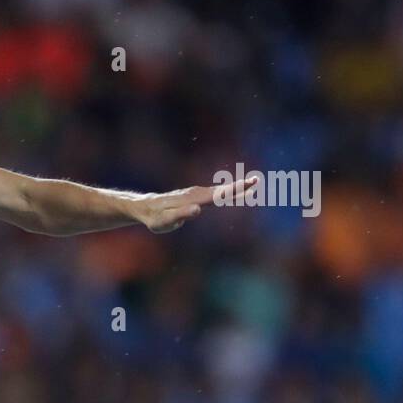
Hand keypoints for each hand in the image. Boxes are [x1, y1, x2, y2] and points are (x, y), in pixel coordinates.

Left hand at [135, 175, 257, 233]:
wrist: (145, 208)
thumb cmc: (154, 218)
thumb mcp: (165, 221)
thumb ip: (180, 215)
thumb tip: (197, 209)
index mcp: (194, 199)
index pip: (218, 195)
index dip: (234, 190)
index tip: (249, 185)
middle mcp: (197, 193)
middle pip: (222, 190)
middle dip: (240, 186)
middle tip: (257, 181)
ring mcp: (196, 193)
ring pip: (219, 191)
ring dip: (236, 188)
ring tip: (253, 185)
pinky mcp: (195, 196)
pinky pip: (214, 193)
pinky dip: (227, 192)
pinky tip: (234, 193)